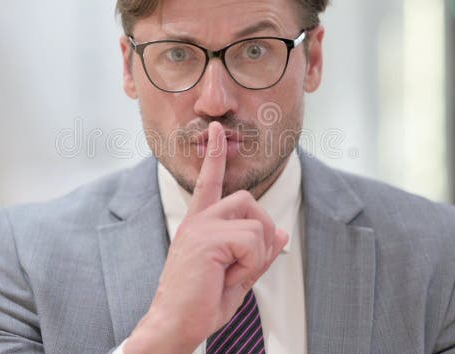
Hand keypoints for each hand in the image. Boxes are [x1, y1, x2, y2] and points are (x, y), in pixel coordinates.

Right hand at [124, 121, 288, 353]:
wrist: (173, 325)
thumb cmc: (199, 304)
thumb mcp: (236, 277)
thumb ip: (257, 253)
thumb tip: (281, 233)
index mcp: (199, 225)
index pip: (209, 182)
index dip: (215, 155)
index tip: (217, 129)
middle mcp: (198, 220)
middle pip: (249, 200)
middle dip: (262, 231)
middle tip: (245, 263)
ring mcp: (201, 227)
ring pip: (256, 222)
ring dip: (256, 253)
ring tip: (232, 275)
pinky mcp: (207, 239)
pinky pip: (252, 241)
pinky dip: (250, 264)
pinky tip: (228, 277)